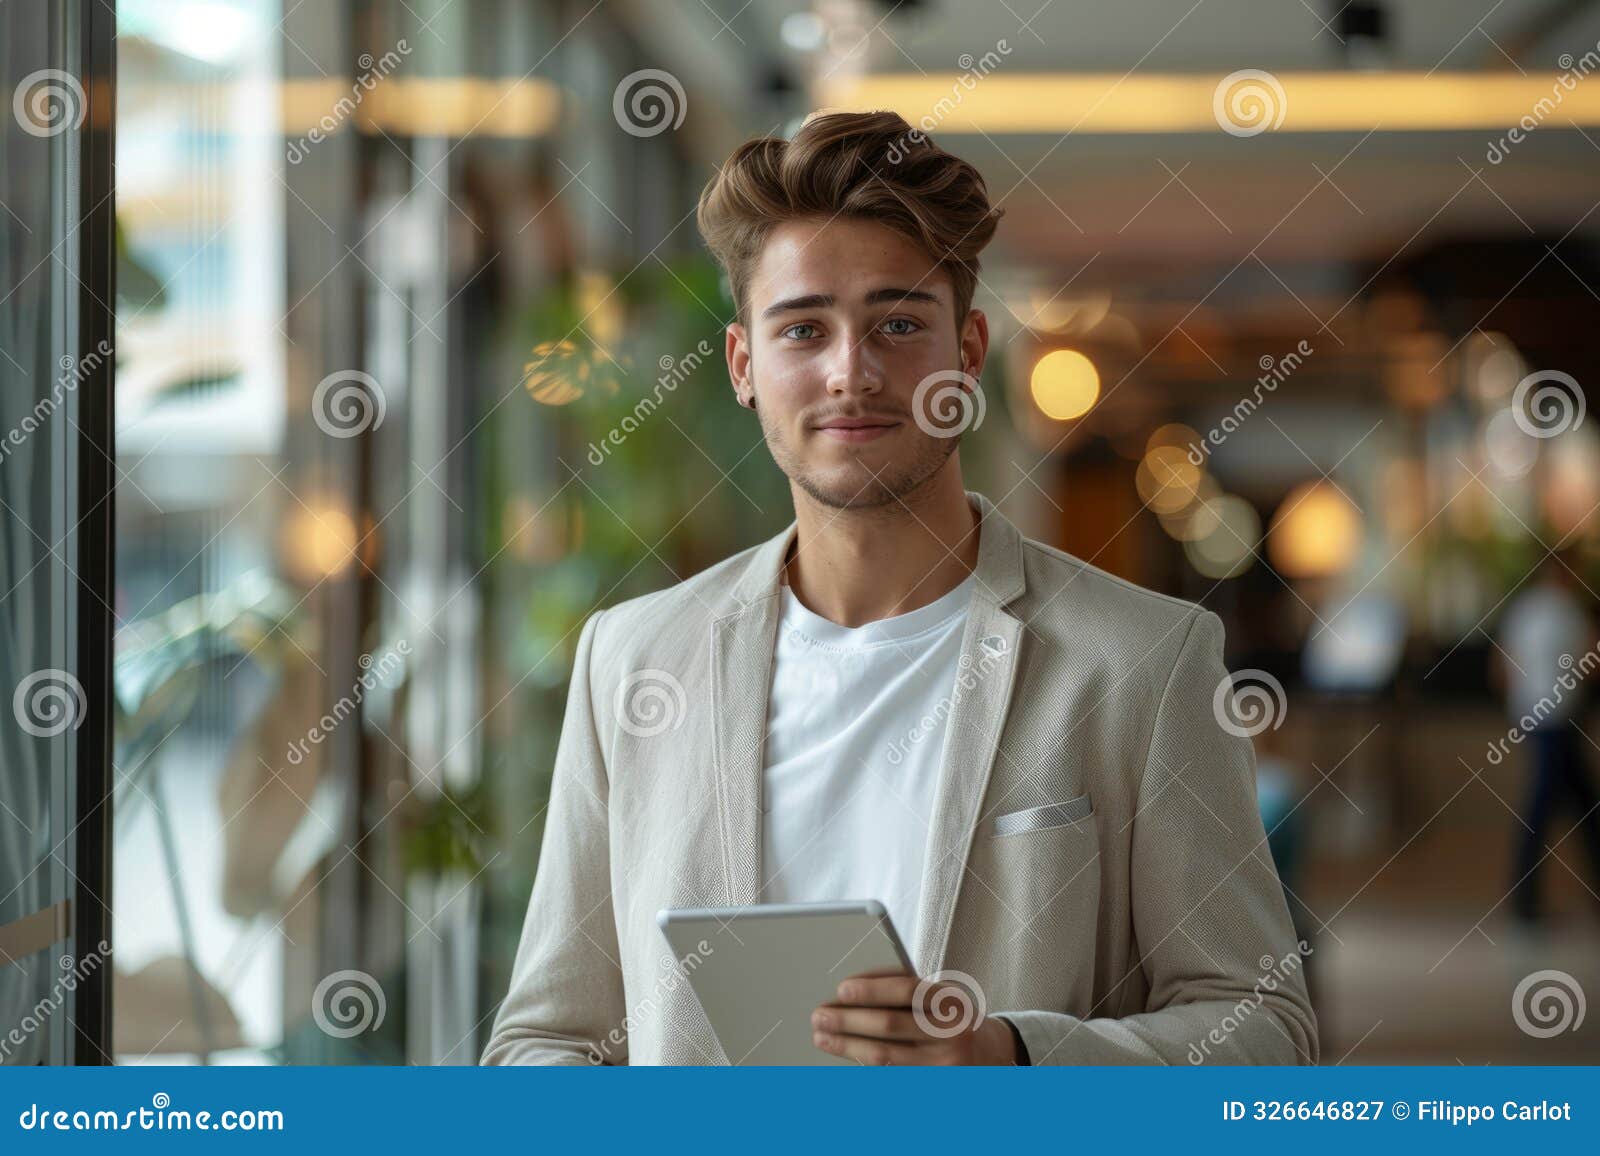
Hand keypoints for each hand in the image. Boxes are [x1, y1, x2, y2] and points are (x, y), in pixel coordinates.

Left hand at [810, 969, 1019, 1064]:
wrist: (989, 1055)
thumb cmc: (951, 1018)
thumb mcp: (938, 994)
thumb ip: (901, 988)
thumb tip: (852, 992)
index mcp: (951, 1002)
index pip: (908, 990)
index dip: (872, 988)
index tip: (842, 989)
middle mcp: (950, 1034)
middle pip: (890, 1026)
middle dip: (849, 1020)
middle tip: (820, 1016)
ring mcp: (943, 1066)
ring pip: (886, 1057)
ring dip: (848, 1047)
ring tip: (824, 1037)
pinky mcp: (933, 1086)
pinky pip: (891, 1077)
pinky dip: (865, 1067)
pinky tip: (847, 1058)